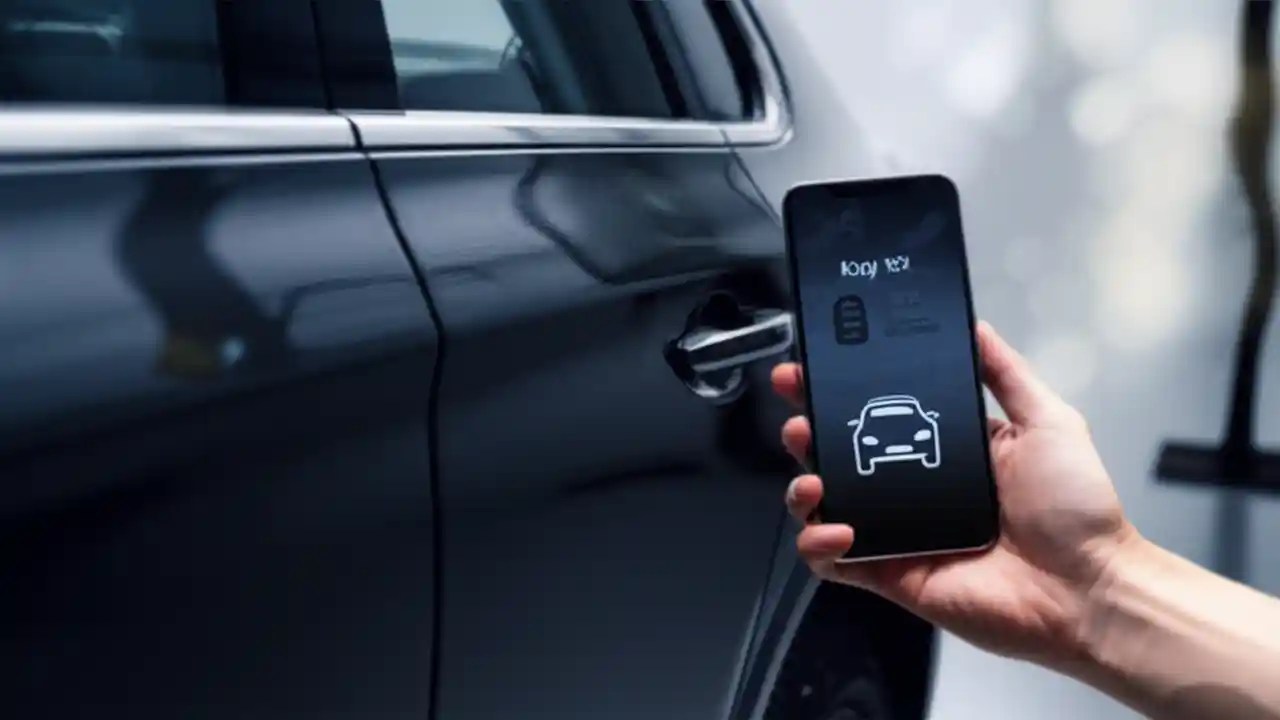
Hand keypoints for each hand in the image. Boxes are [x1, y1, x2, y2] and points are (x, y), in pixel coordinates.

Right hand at [772, 322, 1139, 668]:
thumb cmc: (1078, 511)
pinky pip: (833, 562)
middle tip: (798, 418)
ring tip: (812, 479)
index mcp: (944, 450)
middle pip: (838, 456)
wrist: (1087, 588)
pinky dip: (820, 546)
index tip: (812, 370)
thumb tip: (977, 327)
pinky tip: (839, 529)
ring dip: (802, 489)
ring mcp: (898, 533)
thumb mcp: (1048, 421)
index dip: (838, 393)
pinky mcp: (890, 575)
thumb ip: (1007, 373)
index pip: (877, 414)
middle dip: (806, 433)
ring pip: (824, 508)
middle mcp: (914, 489)